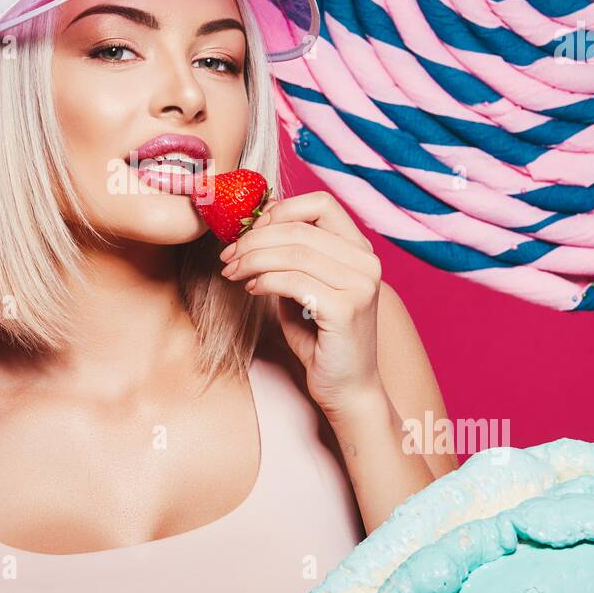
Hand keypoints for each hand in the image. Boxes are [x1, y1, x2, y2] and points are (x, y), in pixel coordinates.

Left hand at [218, 190, 383, 415]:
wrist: (346, 388)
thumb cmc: (319, 337)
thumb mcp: (302, 286)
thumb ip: (289, 255)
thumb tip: (257, 218)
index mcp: (359, 250)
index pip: (321, 204)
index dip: (279, 211)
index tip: (249, 231)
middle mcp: (366, 263)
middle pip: (298, 229)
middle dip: (253, 239)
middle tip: (227, 256)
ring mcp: (360, 285)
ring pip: (293, 253)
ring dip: (252, 260)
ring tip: (232, 272)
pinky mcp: (346, 309)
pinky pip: (292, 282)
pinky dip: (264, 281)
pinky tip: (252, 290)